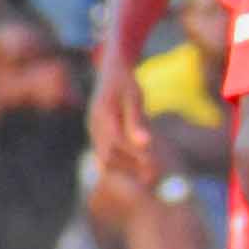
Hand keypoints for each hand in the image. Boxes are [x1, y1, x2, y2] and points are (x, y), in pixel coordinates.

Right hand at [87, 56, 154, 179]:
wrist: (109, 72)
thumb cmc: (125, 82)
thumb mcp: (134, 97)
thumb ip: (137, 121)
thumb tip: (145, 144)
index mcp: (103, 113)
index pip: (117, 142)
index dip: (136, 155)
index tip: (155, 165)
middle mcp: (94, 124)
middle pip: (109, 156)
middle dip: (131, 168)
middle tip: (155, 175)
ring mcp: (92, 130)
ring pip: (106, 159)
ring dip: (127, 168)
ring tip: (150, 173)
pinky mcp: (96, 134)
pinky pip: (106, 154)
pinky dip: (122, 162)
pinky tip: (140, 164)